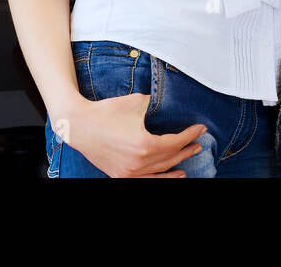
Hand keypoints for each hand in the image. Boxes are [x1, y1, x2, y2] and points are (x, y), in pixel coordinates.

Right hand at [61, 94, 204, 177]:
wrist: (79, 125)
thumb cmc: (106, 111)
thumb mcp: (137, 102)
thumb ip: (156, 105)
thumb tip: (169, 105)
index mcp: (144, 145)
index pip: (174, 142)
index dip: (189, 135)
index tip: (200, 128)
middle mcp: (138, 163)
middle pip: (170, 158)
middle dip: (187, 149)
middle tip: (198, 142)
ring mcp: (129, 173)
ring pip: (161, 171)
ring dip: (178, 163)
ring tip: (190, 156)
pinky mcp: (121, 175)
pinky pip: (147, 179)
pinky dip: (162, 177)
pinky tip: (174, 174)